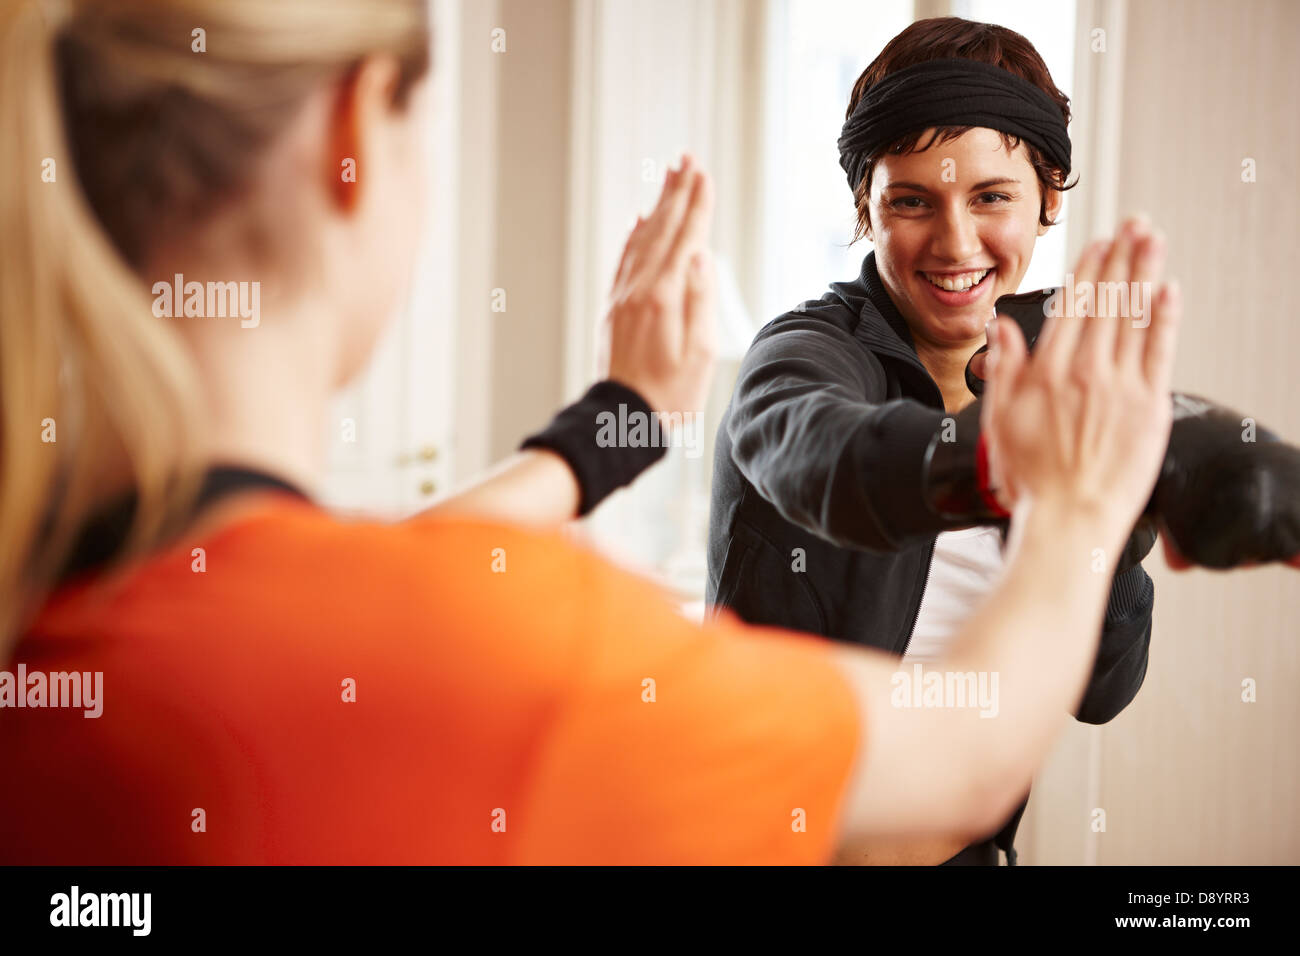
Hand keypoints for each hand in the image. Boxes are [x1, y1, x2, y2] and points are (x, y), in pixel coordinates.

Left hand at [598, 155, 716, 420]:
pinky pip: (624, 261)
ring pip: (641, 240)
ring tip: (668, 177)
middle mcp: (639, 290)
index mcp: (664, 297)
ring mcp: (622, 298)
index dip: (698, 205)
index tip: (704, 174)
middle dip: (677, 193)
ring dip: (657, 207)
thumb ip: (701, 300)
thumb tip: (700, 256)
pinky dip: (634, 237)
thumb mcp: (700, 354)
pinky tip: (638, 221)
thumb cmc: (670, 396)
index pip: (686, 239)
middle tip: (686, 158)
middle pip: (661, 230)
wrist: (621, 421)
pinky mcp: (614, 310)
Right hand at [980, 216, 1179, 541]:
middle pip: (1106, 301)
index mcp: (1047, 373)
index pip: (1071, 307)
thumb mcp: (999, 422)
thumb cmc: (1031, 481)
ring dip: (1145, 272)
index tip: (1099, 244)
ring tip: (1153, 240)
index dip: (1088, 270)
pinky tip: (1168, 291)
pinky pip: (1159, 350)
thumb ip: (1004, 370)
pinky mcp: (1149, 406)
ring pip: (1134, 316)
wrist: (1068, 520)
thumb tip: (1002, 330)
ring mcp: (1119, 387)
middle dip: (1122, 257)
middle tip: (1135, 224)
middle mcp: (1084, 372)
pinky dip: (1164, 317)